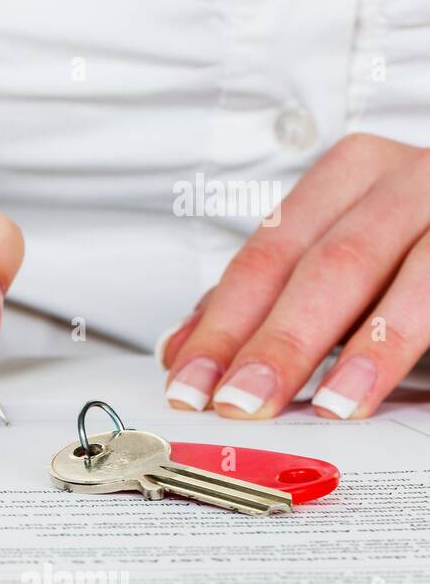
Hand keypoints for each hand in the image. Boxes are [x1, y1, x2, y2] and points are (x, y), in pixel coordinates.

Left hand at [160, 133, 429, 418]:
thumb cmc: (412, 247)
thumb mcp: (333, 260)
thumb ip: (262, 300)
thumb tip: (178, 350)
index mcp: (349, 176)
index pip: (268, 254)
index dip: (224, 323)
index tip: (188, 383)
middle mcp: (411, 180)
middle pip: (331, 264)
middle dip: (280, 341)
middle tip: (241, 403)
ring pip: (413, 275)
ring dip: (370, 348)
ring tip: (331, 407)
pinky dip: (421, 339)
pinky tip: (399, 387)